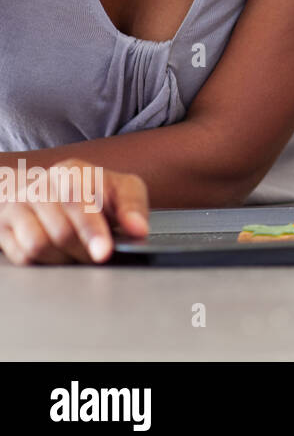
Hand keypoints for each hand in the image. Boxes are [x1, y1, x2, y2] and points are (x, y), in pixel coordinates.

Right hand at [0, 159, 149, 264]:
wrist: (52, 188)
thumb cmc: (93, 191)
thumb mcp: (121, 189)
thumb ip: (133, 206)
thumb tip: (139, 230)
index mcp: (70, 172)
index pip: (77, 201)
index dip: (92, 230)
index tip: (104, 252)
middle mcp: (39, 186)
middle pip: (59, 231)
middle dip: (83, 250)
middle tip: (98, 256)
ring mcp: (18, 206)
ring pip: (37, 246)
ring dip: (63, 259)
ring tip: (78, 253)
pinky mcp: (4, 227)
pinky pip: (21, 256)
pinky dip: (44, 263)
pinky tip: (58, 254)